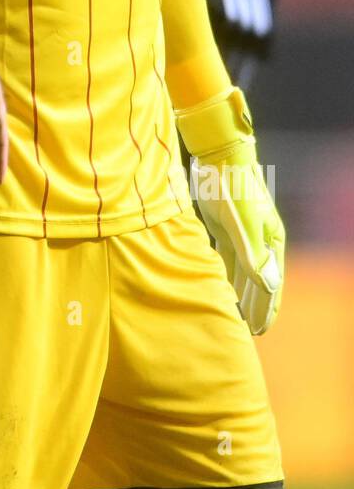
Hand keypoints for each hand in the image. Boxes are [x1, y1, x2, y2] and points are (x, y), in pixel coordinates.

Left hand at [177, 88, 283, 334]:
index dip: (267, 306)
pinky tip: (217, 286)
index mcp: (270, 239)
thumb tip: (269, 286)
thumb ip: (253, 254)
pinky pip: (226, 257)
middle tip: (250, 331)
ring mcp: (242, 232)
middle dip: (255, 305)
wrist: (218, 157)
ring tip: (235, 315)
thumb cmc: (234, 188)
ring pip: (241, 269)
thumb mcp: (243, 223)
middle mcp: (260, 238)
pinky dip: (224, 274)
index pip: (270, 281)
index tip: (262, 329)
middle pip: (258, 279)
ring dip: (238, 291)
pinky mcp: (223, 225)